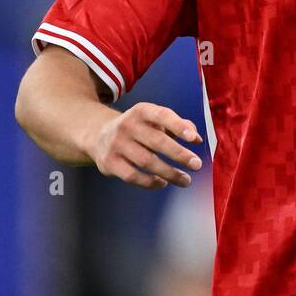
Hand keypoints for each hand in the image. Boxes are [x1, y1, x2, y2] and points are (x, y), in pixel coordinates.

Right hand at [86, 102, 203, 189]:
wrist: (98, 135)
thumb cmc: (137, 128)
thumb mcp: (154, 120)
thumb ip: (178, 125)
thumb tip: (197, 139)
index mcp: (141, 111)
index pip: (162, 115)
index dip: (178, 126)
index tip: (193, 139)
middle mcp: (127, 125)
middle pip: (156, 141)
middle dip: (179, 154)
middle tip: (197, 164)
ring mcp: (117, 145)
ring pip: (147, 161)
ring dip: (169, 173)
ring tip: (185, 180)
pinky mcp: (110, 163)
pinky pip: (133, 176)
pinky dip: (150, 182)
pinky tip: (163, 183)